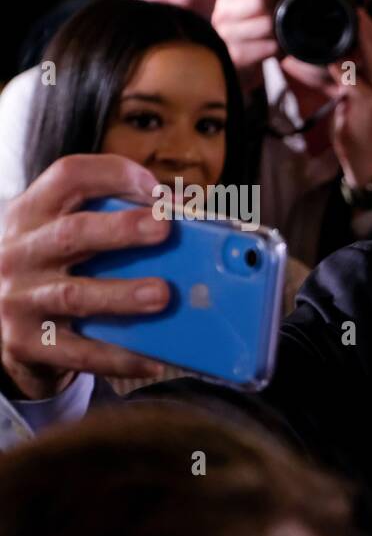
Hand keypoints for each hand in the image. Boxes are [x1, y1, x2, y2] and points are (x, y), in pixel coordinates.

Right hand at [0, 155, 171, 400]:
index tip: (157, 189)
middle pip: (73, 233)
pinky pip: (79, 352)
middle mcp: (19, 252)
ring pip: (75, 295)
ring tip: (163, 295)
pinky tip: (153, 360)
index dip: (113, 175)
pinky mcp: (26, 343)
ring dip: (122, 295)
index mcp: (31, 214)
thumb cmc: (50, 273)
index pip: (68, 177)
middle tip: (165, 228)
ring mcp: (18, 299)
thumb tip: (190, 218)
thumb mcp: (60, 237)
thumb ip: (109, 221)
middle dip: (122, 229)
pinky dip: (118, 357)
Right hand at [211, 0, 292, 94]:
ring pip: (267, 25)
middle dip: (279, 8)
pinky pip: (270, 47)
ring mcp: (228, 37)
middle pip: (260, 2)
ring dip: (282, 30)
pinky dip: (281, 48)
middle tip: (289, 14)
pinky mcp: (237, 57)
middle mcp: (223, 15)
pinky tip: (280, 49)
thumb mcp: (243, 6)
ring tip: (284, 33)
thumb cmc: (243, 35)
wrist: (229, 72)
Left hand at [328, 13, 371, 189]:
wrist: (365, 160)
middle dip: (368, 27)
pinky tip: (330, 59)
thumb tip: (334, 56)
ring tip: (345, 23)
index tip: (361, 13)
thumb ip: (353, 76)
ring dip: (359, 38)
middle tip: (352, 8)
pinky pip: (354, 79)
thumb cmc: (359, 128)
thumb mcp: (359, 98)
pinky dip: (341, 68)